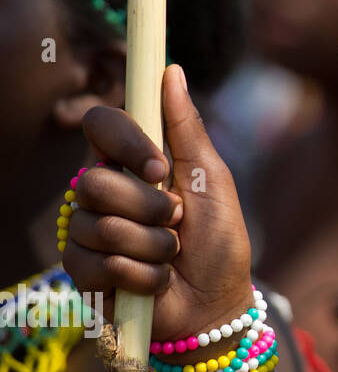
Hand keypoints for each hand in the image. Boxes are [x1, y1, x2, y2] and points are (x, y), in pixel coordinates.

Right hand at [62, 65, 252, 340]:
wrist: (218, 302)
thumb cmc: (221, 240)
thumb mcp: (213, 179)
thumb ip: (188, 128)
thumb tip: (171, 70)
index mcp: (132, 162)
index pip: (98, 124)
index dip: (124, 142)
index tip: (160, 169)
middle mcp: (103, 190)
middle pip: (94, 181)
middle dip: (150, 210)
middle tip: (176, 224)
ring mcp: (88, 230)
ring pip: (98, 226)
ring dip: (152, 247)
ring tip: (171, 255)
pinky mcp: (83, 271)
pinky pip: (98, 264)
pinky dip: (141, 275)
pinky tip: (154, 280)